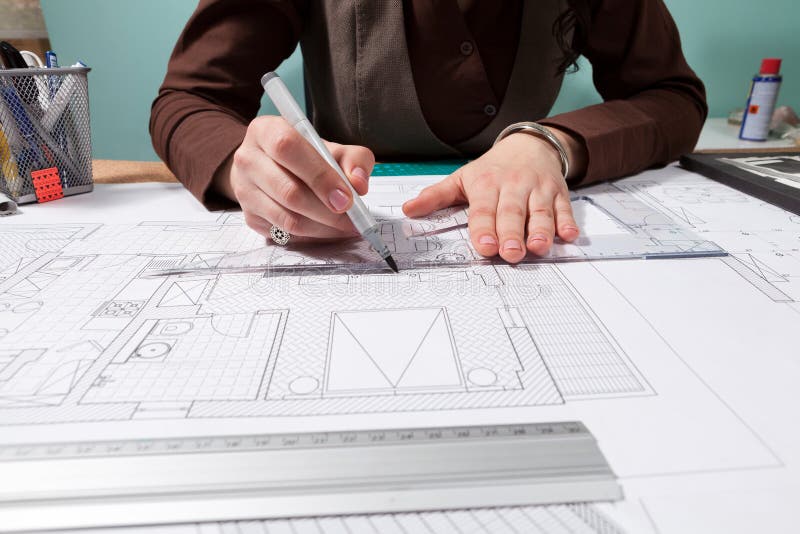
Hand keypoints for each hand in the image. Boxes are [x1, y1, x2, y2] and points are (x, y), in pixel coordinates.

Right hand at [219, 116, 375, 240]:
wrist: (275, 168)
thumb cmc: (307, 156)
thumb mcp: (333, 148)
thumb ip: (353, 159)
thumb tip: (358, 184)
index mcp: (266, 131)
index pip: (287, 148)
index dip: (319, 176)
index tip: (346, 198)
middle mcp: (248, 159)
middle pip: (288, 191)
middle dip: (327, 211)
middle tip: (352, 220)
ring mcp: (244, 190)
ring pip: (287, 218)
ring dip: (323, 227)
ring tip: (346, 227)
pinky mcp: (250, 217)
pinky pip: (284, 233)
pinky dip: (313, 236)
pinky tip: (329, 230)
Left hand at [402, 131, 580, 262]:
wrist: (530, 144)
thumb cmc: (493, 169)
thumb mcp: (462, 178)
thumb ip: (436, 197)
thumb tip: (408, 210)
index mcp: (486, 185)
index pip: (483, 209)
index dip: (483, 228)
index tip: (483, 246)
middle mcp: (513, 186)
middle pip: (512, 212)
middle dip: (511, 233)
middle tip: (510, 253)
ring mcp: (538, 190)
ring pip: (540, 212)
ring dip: (541, 230)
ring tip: (537, 247)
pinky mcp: (559, 194)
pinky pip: (564, 209)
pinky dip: (567, 222)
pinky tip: (568, 235)